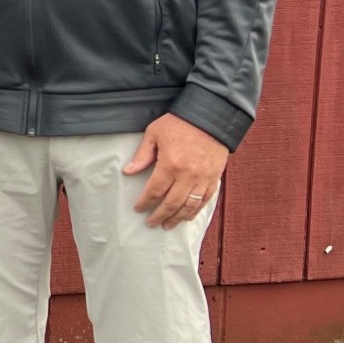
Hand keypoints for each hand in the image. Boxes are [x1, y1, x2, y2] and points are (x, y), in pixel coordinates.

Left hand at [125, 113, 227, 228]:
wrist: (211, 117)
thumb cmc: (179, 123)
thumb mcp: (154, 133)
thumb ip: (142, 155)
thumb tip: (128, 171)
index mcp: (170, 164)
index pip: (154, 191)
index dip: (145, 202)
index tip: (138, 208)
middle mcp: (188, 175)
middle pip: (171, 203)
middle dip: (160, 215)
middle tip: (151, 223)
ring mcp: (203, 178)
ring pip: (189, 205)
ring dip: (178, 218)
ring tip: (168, 225)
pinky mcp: (214, 177)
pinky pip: (205, 199)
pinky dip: (196, 210)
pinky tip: (188, 216)